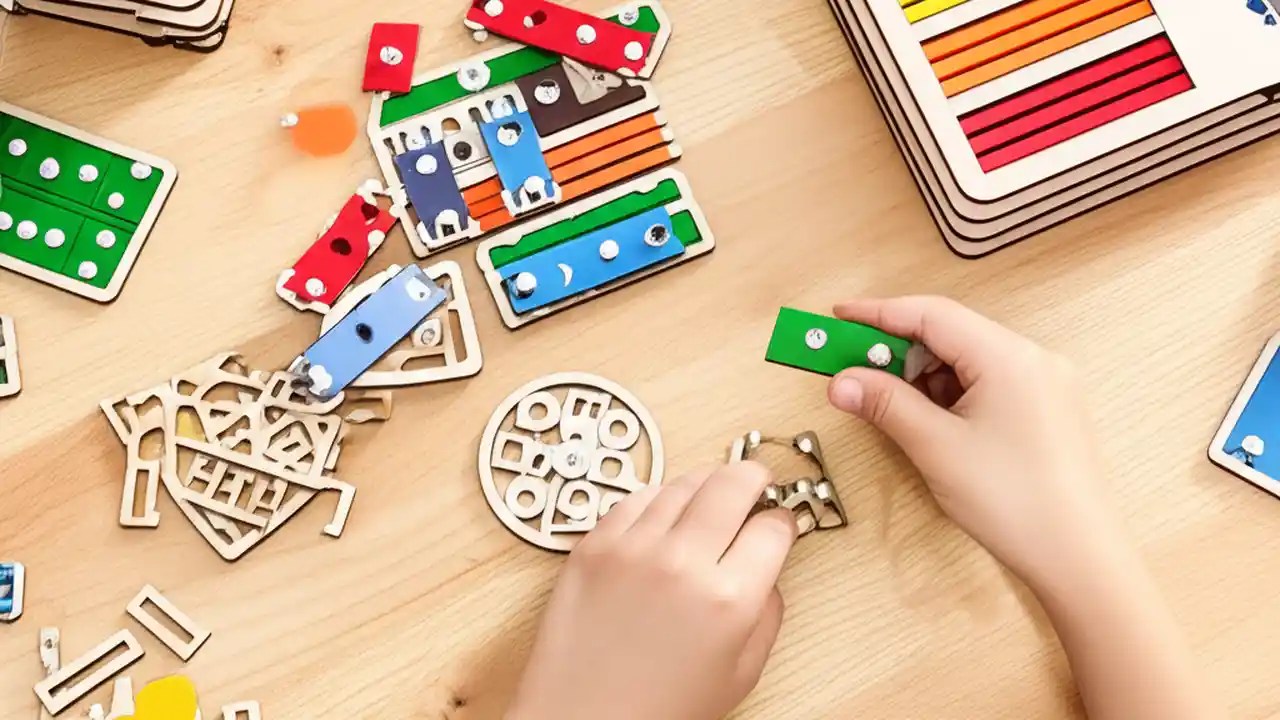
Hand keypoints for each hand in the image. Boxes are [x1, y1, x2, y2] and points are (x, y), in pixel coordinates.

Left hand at [508, 463, 797, 719]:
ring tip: (711, 495)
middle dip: (753, 477)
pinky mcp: (594, 544)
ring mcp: (633, 548)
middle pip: (733, 483)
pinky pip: (637, 498)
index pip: (773, 527)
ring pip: (684, 482)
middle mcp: (682, 563)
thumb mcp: (740, 674)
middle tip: (756, 482)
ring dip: (706, 482)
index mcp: (728, 600)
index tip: (779, 524)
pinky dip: (658, 498)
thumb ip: (767, 615)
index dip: (783, 521)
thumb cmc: (656, 709)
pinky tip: (665, 514)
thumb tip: (769, 569)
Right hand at [826, 296, 1116, 589]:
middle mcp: (1033, 359)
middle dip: (898, 351)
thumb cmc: (1016, 503)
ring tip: (892, 409)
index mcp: (1009, 357)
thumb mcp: (937, 448)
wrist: (1080, 558)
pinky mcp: (1047, 410)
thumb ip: (886, 405)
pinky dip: (952, 394)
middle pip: (950, 334)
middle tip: (854, 373)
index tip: (838, 317)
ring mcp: (1045, 384)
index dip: (878, 313)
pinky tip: (932, 423)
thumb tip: (841, 381)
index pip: (931, 314)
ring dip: (924, 376)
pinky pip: (989, 383)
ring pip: (968, 360)